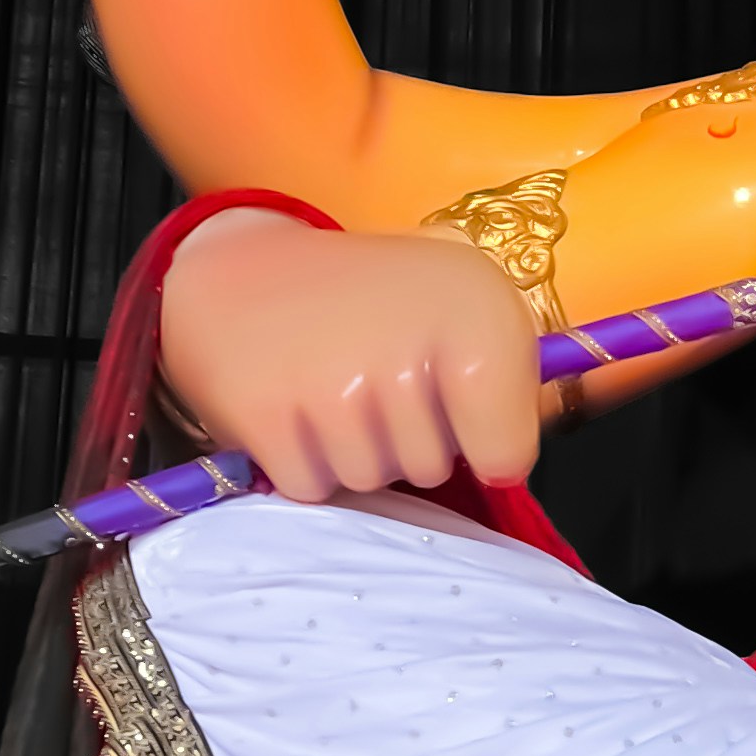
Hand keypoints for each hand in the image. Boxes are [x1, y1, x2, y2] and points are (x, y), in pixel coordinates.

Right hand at [158, 214, 539, 499]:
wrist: (247, 270)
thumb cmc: (377, 299)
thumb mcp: (466, 307)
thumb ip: (507, 384)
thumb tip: (507, 465)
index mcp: (471, 314)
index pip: (507, 449)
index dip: (489, 449)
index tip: (468, 421)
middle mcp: (404, 347)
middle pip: (431, 469)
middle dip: (409, 442)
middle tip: (377, 383)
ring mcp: (332, 385)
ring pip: (370, 481)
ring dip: (354, 452)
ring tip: (335, 391)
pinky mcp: (267, 414)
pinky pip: (312, 486)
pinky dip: (304, 462)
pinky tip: (297, 408)